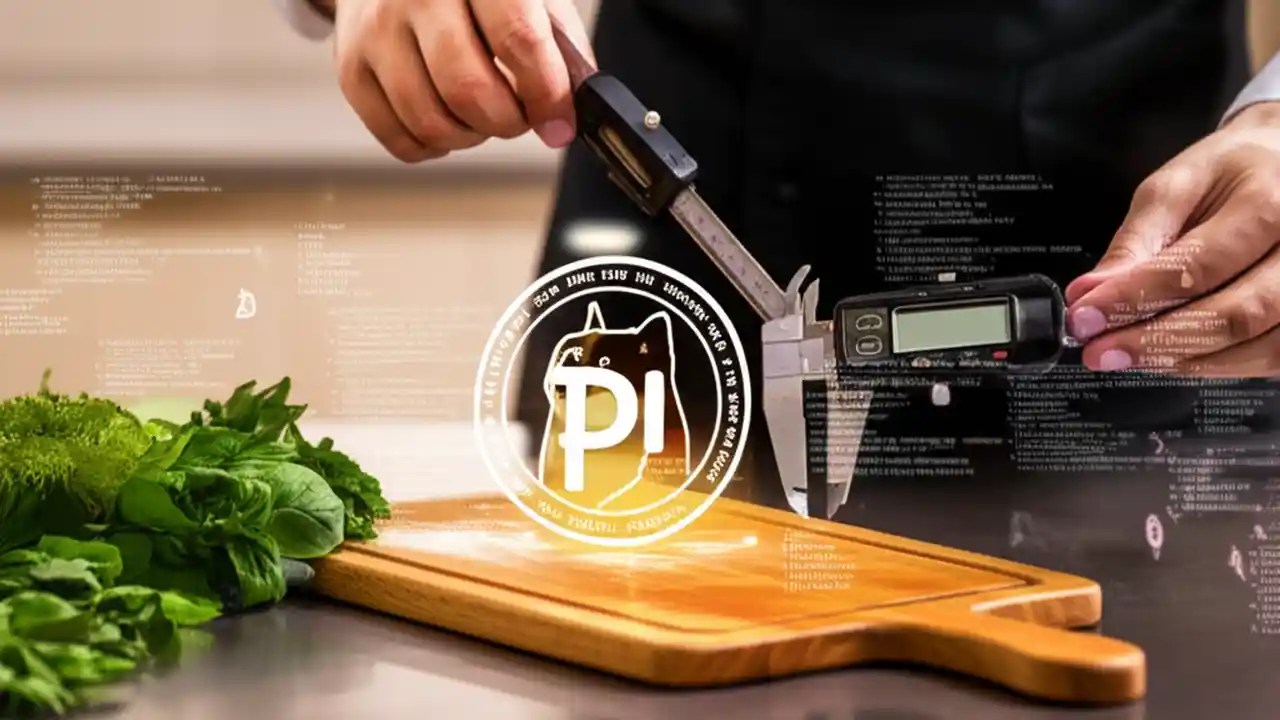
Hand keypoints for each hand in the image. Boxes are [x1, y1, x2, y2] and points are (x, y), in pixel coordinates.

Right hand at [331, 0, 593, 161]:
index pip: (517, 40)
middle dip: (507, 122)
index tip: (560, 122)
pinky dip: (432, 145)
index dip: (546, 94)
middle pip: (469, 89)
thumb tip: (571, 109)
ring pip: (430, 121)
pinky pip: (397, 136)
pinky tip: (447, 120)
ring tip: (481, 115)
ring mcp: (375, 29)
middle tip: (518, 117)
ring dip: (470, 136)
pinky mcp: (350, 65)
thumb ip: (559, 43)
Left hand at [1064, 101, 1279, 377]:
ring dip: (1184, 360)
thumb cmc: (1231, 173)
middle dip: (1156, 341)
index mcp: (1267, 204)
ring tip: (1128, 356)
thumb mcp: (1176, 187)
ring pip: (1258, 347)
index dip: (1133, 299)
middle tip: (1099, 351)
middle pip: (1235, 315)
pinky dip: (1217, 366)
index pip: (1196, 267)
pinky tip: (1173, 358)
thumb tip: (1089, 292)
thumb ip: (1135, 241)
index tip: (1084, 317)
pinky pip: (1271, 358)